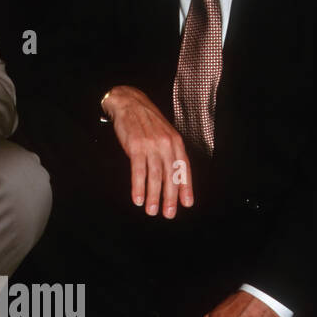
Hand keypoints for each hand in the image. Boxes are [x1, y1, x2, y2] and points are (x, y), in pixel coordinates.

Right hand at [103, 85, 192, 216]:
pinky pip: (138, 170)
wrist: (129, 102)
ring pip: (155, 176)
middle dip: (170, 197)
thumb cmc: (146, 120)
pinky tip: (138, 198)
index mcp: (175, 141)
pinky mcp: (136, 146)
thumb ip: (169, 153)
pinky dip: (138, 187)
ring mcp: (151, 145)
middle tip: (168, 213)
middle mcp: (166, 144)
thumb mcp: (164, 134)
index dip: (186, 187)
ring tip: (152, 210)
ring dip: (153, 196)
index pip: (183, 168)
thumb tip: (172, 175)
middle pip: (170, 175)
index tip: (186, 203)